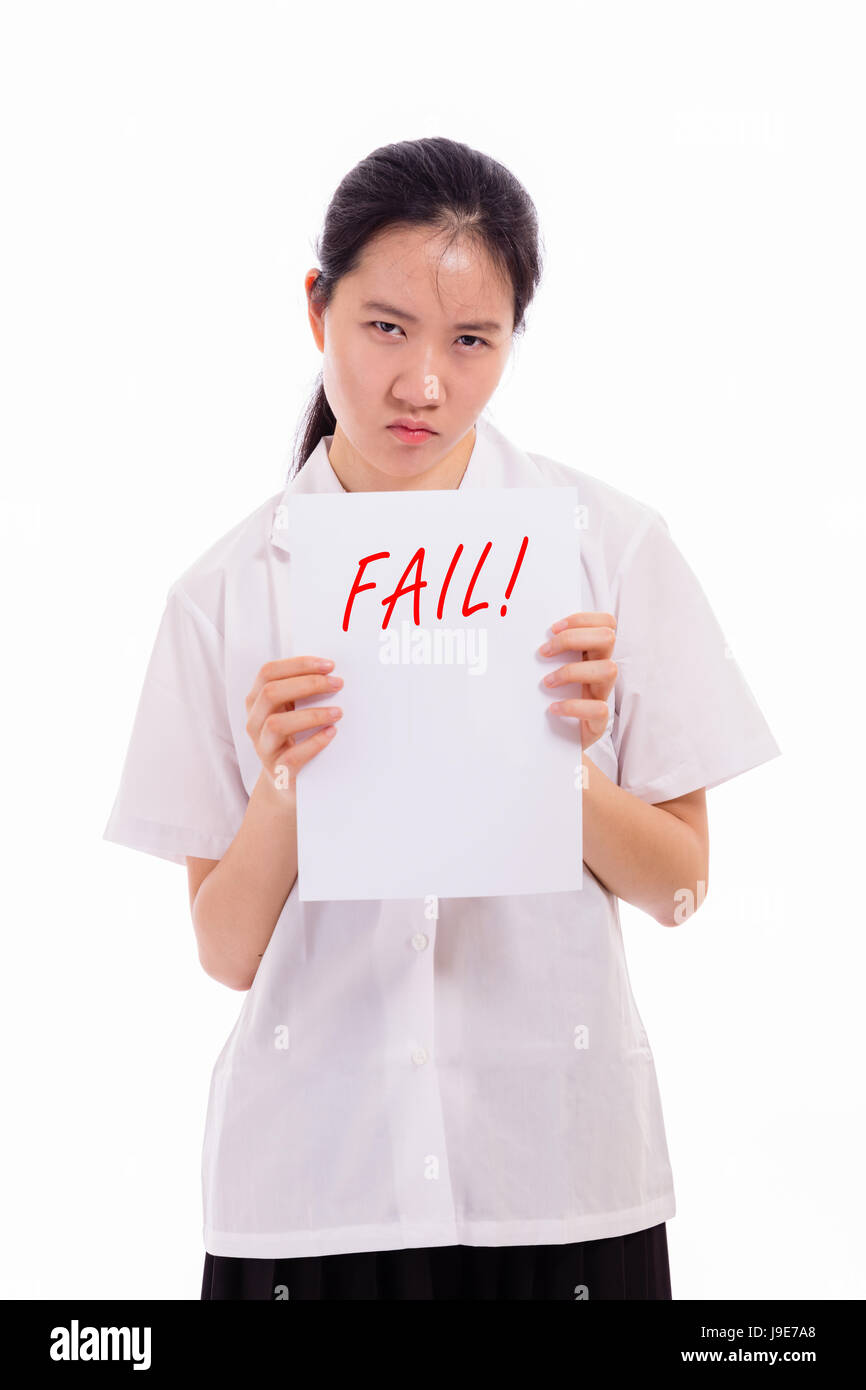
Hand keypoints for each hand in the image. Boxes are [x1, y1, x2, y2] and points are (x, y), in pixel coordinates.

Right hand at [245, 656, 343, 792]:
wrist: (285, 782)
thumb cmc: (293, 738)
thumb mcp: (291, 711)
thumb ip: (301, 691)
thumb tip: (332, 671)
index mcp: (256, 701)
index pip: (268, 672)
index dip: (298, 665)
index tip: (329, 665)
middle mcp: (254, 722)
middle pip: (271, 693)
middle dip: (308, 684)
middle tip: (338, 683)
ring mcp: (263, 747)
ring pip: (276, 724)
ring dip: (312, 714)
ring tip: (338, 712)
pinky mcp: (277, 771)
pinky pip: (292, 756)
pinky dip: (314, 743)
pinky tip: (332, 733)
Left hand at [537, 611, 617, 752]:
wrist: (554, 745)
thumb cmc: (549, 702)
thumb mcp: (550, 673)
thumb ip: (548, 654)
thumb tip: (523, 634)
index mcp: (592, 655)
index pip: (605, 623)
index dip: (582, 619)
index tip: (552, 629)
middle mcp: (601, 672)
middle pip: (607, 638)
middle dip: (573, 638)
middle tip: (544, 651)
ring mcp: (603, 695)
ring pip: (609, 669)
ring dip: (573, 671)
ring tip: (547, 682)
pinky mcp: (599, 722)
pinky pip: (599, 709)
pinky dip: (573, 706)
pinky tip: (553, 708)